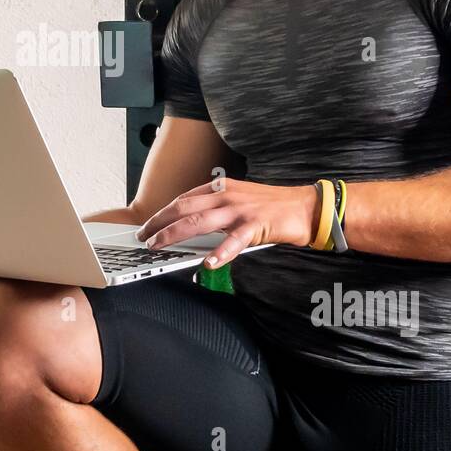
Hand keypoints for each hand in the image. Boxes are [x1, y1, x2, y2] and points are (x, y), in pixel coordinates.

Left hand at [136, 178, 319, 269]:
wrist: (305, 207)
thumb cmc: (272, 207)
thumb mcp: (239, 201)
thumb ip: (217, 210)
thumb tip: (192, 228)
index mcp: (221, 188)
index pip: (184, 199)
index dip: (163, 212)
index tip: (149, 224)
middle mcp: (226, 195)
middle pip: (184, 208)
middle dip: (160, 223)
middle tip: (144, 237)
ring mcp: (240, 210)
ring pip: (200, 222)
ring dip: (175, 234)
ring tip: (159, 246)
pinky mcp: (256, 225)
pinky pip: (234, 240)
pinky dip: (220, 252)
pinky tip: (209, 262)